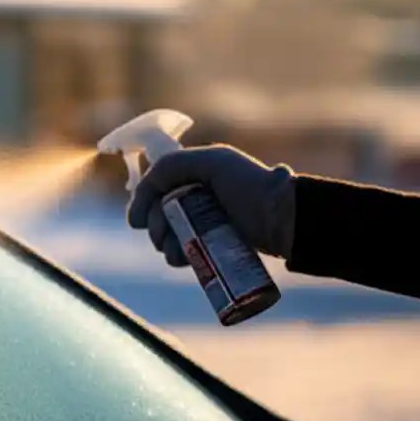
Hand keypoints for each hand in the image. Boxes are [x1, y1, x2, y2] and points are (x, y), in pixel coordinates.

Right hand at [127, 145, 295, 265]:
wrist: (281, 217)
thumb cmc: (248, 185)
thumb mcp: (210, 162)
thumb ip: (169, 167)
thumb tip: (138, 203)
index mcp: (192, 174)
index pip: (153, 188)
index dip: (143, 203)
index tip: (138, 218)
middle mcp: (193, 197)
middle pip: (155, 214)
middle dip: (155, 226)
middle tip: (162, 233)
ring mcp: (201, 223)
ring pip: (166, 236)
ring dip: (163, 244)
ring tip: (174, 249)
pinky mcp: (211, 246)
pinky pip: (182, 253)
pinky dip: (177, 256)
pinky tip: (182, 259)